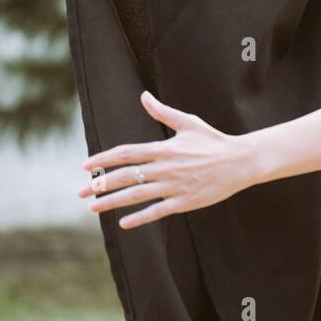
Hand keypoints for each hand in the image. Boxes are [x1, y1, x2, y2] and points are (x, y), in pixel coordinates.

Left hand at [77, 91, 254, 228]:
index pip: (126, 153)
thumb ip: (163, 112)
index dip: (103, 159)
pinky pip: (157, 211)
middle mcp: (165, 168)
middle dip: (100, 184)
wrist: (239, 161)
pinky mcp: (184, 201)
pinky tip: (124, 223)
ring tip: (93, 208)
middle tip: (80, 192)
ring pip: (136, 195)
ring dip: (112, 202)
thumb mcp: (188, 123)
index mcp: (164, 148)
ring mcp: (174, 186)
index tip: (85, 166)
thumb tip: (144, 96)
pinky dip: (139, 218)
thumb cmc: (213, 140)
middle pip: (126, 176)